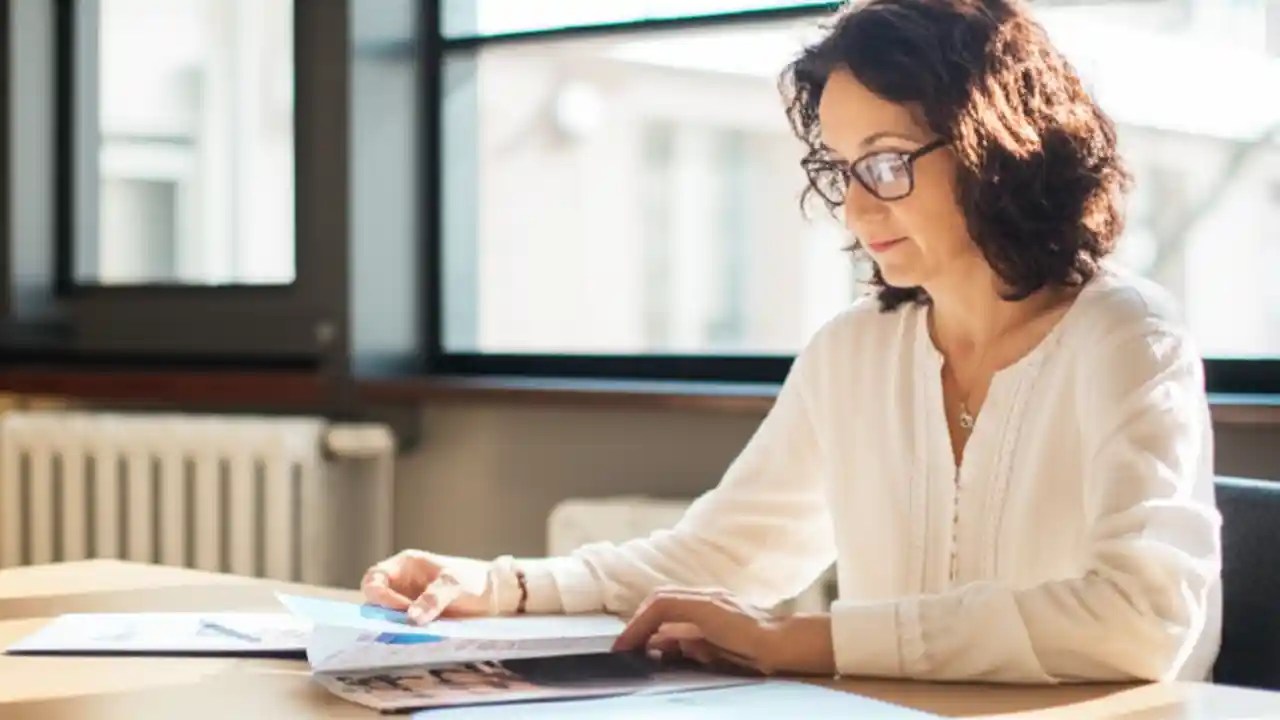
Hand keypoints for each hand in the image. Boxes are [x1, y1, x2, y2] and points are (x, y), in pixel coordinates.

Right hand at [361, 550, 494, 624]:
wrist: (495, 595)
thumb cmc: (474, 580)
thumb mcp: (455, 585)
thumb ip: (433, 598)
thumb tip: (411, 618)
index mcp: (406, 565)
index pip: (375, 578)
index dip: (380, 594)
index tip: (400, 608)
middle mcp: (402, 582)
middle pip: (376, 598)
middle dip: (384, 613)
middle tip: (403, 625)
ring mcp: (408, 600)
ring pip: (387, 615)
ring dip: (393, 625)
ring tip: (410, 634)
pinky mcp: (418, 616)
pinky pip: (401, 625)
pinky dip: (403, 632)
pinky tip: (415, 638)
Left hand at [611, 587, 835, 675]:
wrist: (781, 643)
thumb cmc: (756, 648)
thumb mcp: (718, 647)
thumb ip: (695, 644)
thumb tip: (666, 645)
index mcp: (711, 604)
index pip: (670, 604)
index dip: (647, 620)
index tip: (632, 641)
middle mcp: (707, 596)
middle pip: (661, 597)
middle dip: (638, 621)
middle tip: (623, 644)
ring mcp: (708, 598)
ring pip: (661, 600)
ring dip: (639, 623)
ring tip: (626, 645)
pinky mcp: (707, 606)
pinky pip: (667, 607)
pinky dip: (647, 623)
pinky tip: (639, 640)